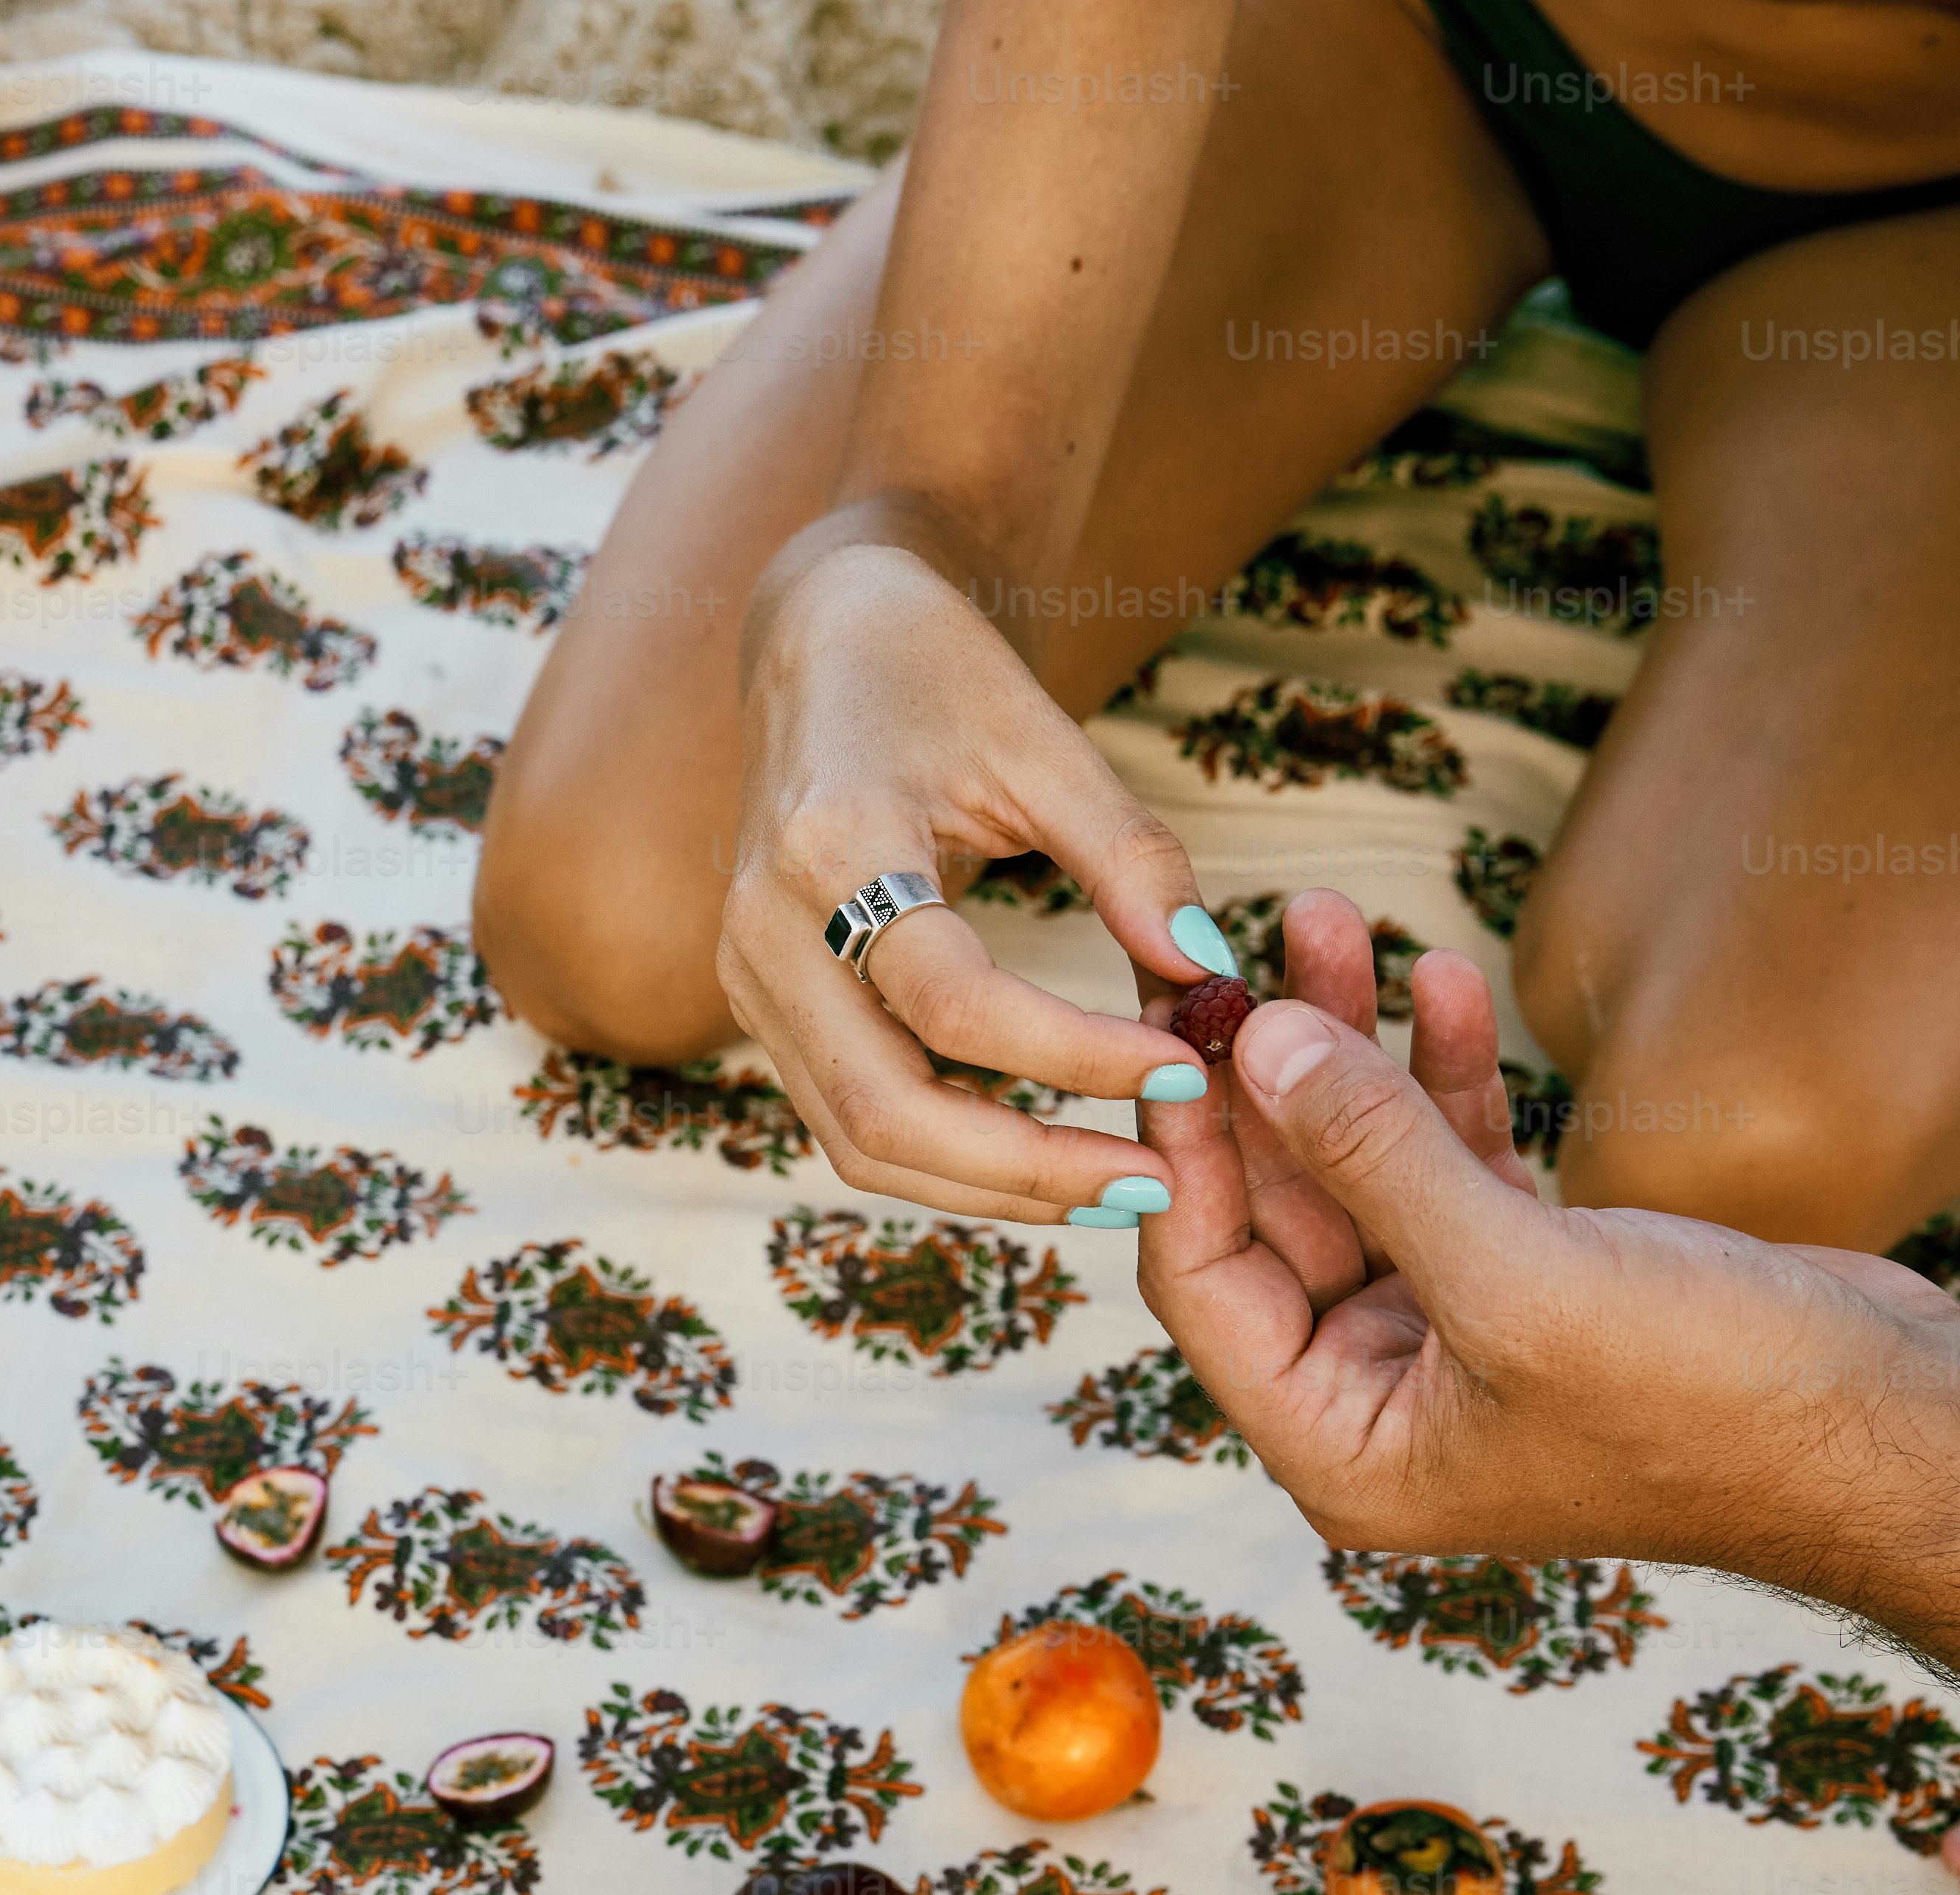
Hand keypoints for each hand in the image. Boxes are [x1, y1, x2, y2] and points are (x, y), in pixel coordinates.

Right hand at [716, 535, 1225, 1223]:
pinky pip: (850, 1121)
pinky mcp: (764, 1009)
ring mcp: (749, 980)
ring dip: (989, 1186)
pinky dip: (949, 1159)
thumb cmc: (937, 671)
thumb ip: (1130, 857)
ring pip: (859, 1141)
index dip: (1073, 1053)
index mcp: (832, 845)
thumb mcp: (1044, 740)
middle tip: (1153, 1184)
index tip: (1186, 1067)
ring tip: (1111, 1189)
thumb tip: (1210, 974)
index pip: (953, 998)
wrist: (822, 640)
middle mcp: (766, 930)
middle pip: (882, 1107)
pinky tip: (1044, 1159)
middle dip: (1027, 1169)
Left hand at [1126, 891, 1959, 1564]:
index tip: (1168, 1010)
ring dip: (1352, 1049)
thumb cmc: (1710, 1400)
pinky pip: (1457, 1164)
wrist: (1894, 1433)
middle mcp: (1382, 1401)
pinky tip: (1441, 979)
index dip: (1183, 1141)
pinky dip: (1448, 1077)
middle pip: (1277, 1209)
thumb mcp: (1520, 1279)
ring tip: (1336, 918)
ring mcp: (1459, 1339)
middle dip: (1267, 1068)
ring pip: (1365, 1170)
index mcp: (1343, 1447)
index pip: (1205, 1277)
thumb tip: (1258, 1040)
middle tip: (1243, 933)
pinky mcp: (1541, 1280)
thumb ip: (1378, 1157)